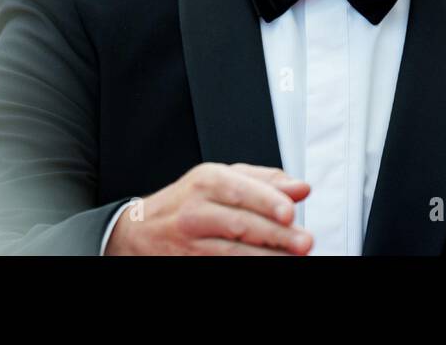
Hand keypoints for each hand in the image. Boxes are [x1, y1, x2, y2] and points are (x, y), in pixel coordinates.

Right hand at [105, 162, 312, 254]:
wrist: (141, 231)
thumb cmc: (189, 201)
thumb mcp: (222, 179)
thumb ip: (264, 182)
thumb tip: (300, 188)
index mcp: (207, 181)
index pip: (240, 190)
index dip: (267, 201)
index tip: (290, 212)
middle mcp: (197, 211)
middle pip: (239, 223)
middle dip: (275, 235)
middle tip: (304, 242)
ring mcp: (192, 243)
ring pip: (232, 251)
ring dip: (266, 257)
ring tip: (293, 258)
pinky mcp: (191, 264)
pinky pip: (223, 266)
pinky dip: (247, 267)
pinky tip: (268, 265)